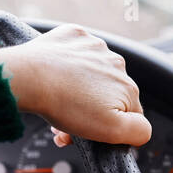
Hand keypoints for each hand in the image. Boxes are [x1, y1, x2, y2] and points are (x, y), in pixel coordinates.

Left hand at [0, 25, 151, 146]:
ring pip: (90, 76)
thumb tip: (144, 128)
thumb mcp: (111, 130)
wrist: (28, 77)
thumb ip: (139, 131)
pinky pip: (74, 55)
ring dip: (77, 92)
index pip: (127, 114)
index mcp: (128, 86)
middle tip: (66, 125)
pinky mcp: (72, 36)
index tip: (86, 136)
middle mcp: (116, 62)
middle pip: (107, 95)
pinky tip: (55, 78)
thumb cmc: (66, 105)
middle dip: (90, 112)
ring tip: (57, 105)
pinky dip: (66, 67)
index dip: (108, 129)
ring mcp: (93, 46)